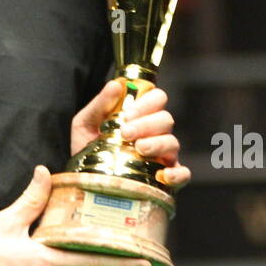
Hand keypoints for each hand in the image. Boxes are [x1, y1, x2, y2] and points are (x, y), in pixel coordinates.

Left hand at [71, 78, 190, 190]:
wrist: (83, 180)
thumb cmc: (87, 147)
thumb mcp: (85, 123)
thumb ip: (100, 105)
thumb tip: (115, 85)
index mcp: (141, 116)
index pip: (157, 98)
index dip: (146, 103)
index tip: (127, 114)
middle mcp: (155, 133)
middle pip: (166, 119)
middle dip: (146, 124)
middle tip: (125, 133)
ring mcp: (163, 155)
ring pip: (172, 143)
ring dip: (157, 143)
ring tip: (138, 149)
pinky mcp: (165, 179)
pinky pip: (182, 174)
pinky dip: (178, 174)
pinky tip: (163, 175)